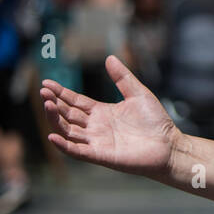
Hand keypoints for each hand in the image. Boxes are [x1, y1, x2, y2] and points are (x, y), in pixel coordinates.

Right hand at [40, 54, 180, 177]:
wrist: (170, 144)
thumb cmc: (156, 122)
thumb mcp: (138, 94)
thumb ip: (122, 77)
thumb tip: (109, 57)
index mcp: (101, 112)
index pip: (74, 102)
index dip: (60, 93)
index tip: (46, 83)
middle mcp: (95, 127)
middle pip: (67, 115)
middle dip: (54, 103)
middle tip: (43, 92)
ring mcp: (96, 142)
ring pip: (68, 131)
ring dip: (55, 120)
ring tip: (48, 105)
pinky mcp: (101, 155)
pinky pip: (77, 151)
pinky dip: (64, 144)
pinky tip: (53, 134)